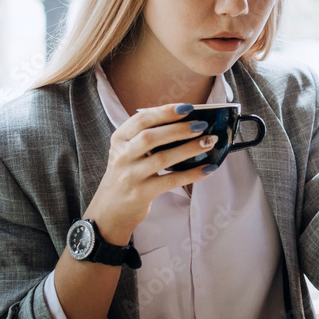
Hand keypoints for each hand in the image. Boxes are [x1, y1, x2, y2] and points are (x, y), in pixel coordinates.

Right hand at [84, 103, 216, 243]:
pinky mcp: (141, 193)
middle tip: (202, 124)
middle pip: (150, 137)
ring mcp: (131, 176)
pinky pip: (171, 181)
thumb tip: (185, 123)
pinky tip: (207, 168)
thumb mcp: (127, 152)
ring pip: (162, 158)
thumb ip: (146, 137)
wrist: (109, 211)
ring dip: (189, 149)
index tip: (187, 108)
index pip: (141, 119)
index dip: (164, 112)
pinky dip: (191, 174)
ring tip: (209, 142)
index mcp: (119, 140)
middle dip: (178, 129)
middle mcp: (122, 156)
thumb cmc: (125, 175)